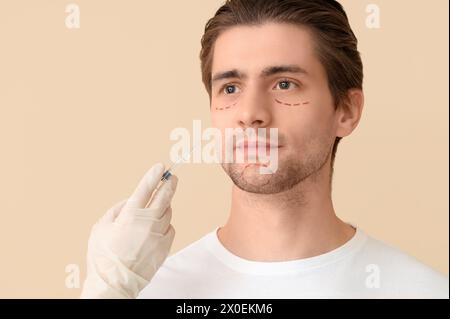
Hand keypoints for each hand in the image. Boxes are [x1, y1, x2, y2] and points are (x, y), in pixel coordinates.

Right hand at [80, 163, 177, 297]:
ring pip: (168, 213)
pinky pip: (169, 229)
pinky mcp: (166, 247)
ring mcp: (159, 235)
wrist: (115, 284)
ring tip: (154, 210)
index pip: (146, 188)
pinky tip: (155, 229)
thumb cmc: (103, 256)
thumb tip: (130, 202)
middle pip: (164, 196)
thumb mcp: (100, 227)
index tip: (160, 167)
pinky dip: (164, 225)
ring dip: (163, 207)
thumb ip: (116, 210)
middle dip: (169, 184)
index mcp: (130, 215)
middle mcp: (148, 222)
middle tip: (171, 178)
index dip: (154, 175)